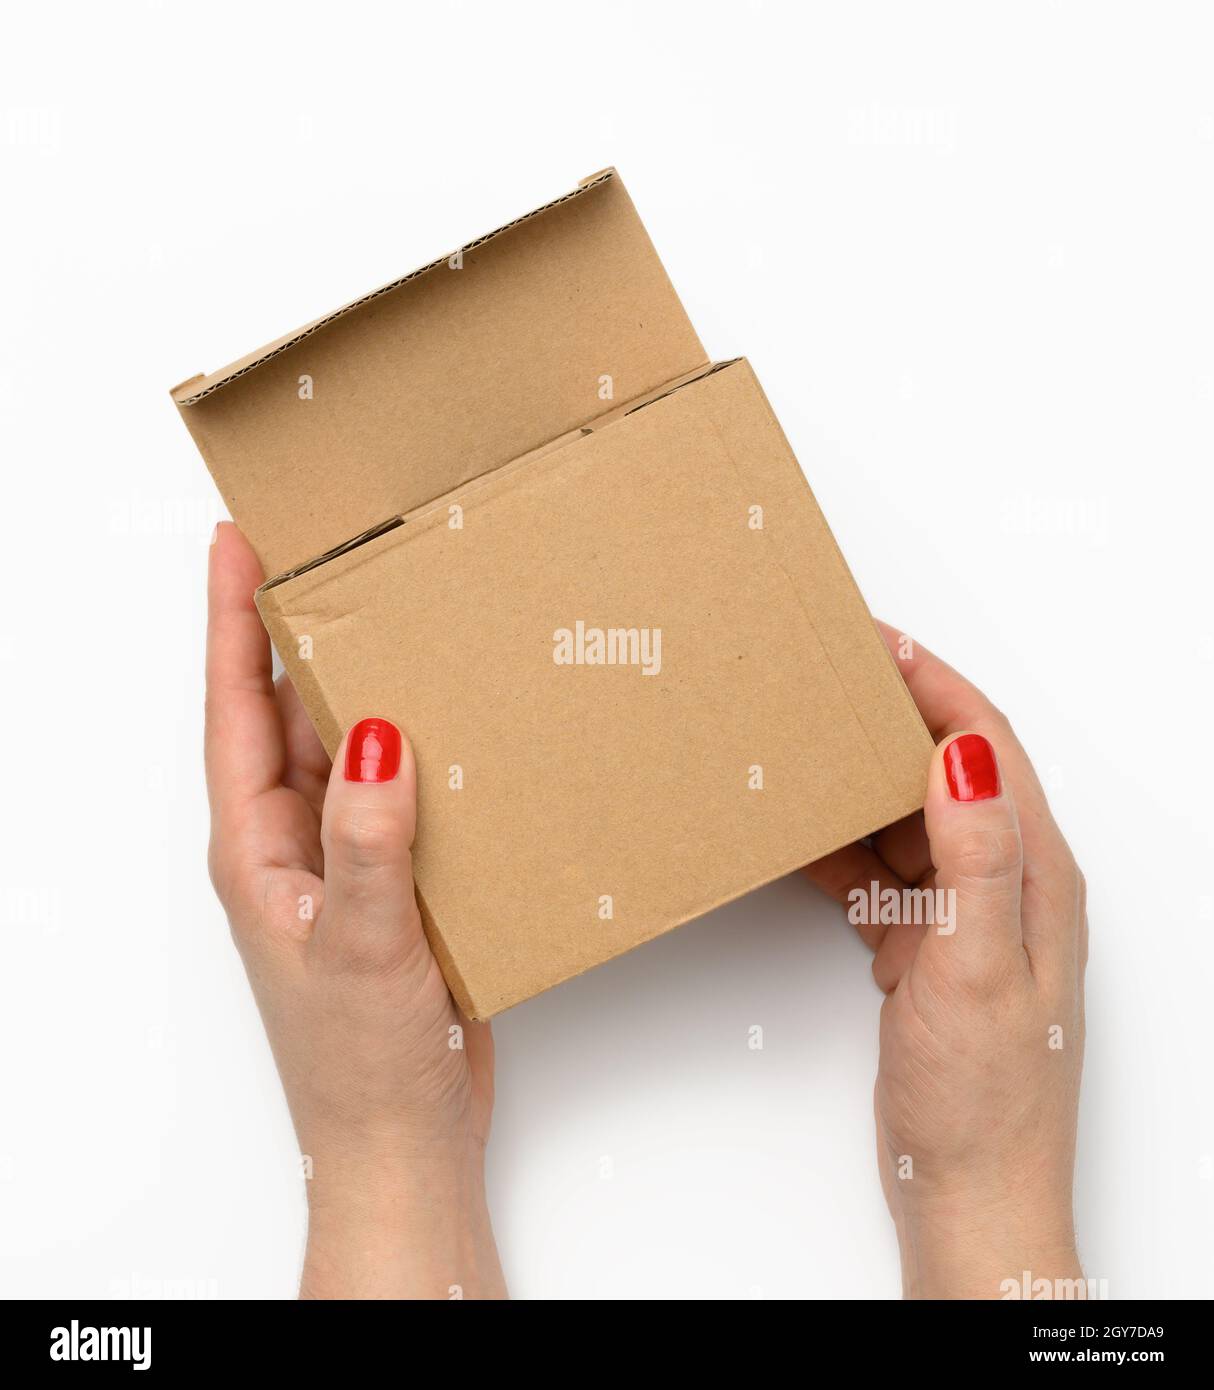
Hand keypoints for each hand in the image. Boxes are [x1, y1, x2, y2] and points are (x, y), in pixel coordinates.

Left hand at [205, 523, 505, 1298]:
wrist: (402, 1138)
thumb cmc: (360, 1063)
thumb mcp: (359, 947)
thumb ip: (364, 840)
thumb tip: (372, 734)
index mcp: (256, 847)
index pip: (235, 708)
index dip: (232, 620)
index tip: (236, 542)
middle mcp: (290, 841)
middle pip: (284, 709)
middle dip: (294, 626)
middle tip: (324, 548)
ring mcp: (340, 858)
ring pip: (343, 743)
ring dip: (361, 679)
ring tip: (391, 607)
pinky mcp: (390, 878)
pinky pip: (396, 786)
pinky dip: (420, 742)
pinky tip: (455, 715)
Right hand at [806, 622, 1086, 1298]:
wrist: (971, 1192)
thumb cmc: (987, 1099)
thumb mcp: (981, 970)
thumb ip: (976, 860)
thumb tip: (962, 755)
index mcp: (1036, 872)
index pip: (988, 745)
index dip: (935, 683)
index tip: (879, 639)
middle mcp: (1007, 883)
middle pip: (944, 770)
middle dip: (887, 719)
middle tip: (825, 680)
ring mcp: (965, 916)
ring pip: (906, 820)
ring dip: (856, 784)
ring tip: (802, 749)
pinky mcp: (927, 947)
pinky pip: (880, 874)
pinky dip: (840, 850)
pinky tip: (800, 843)